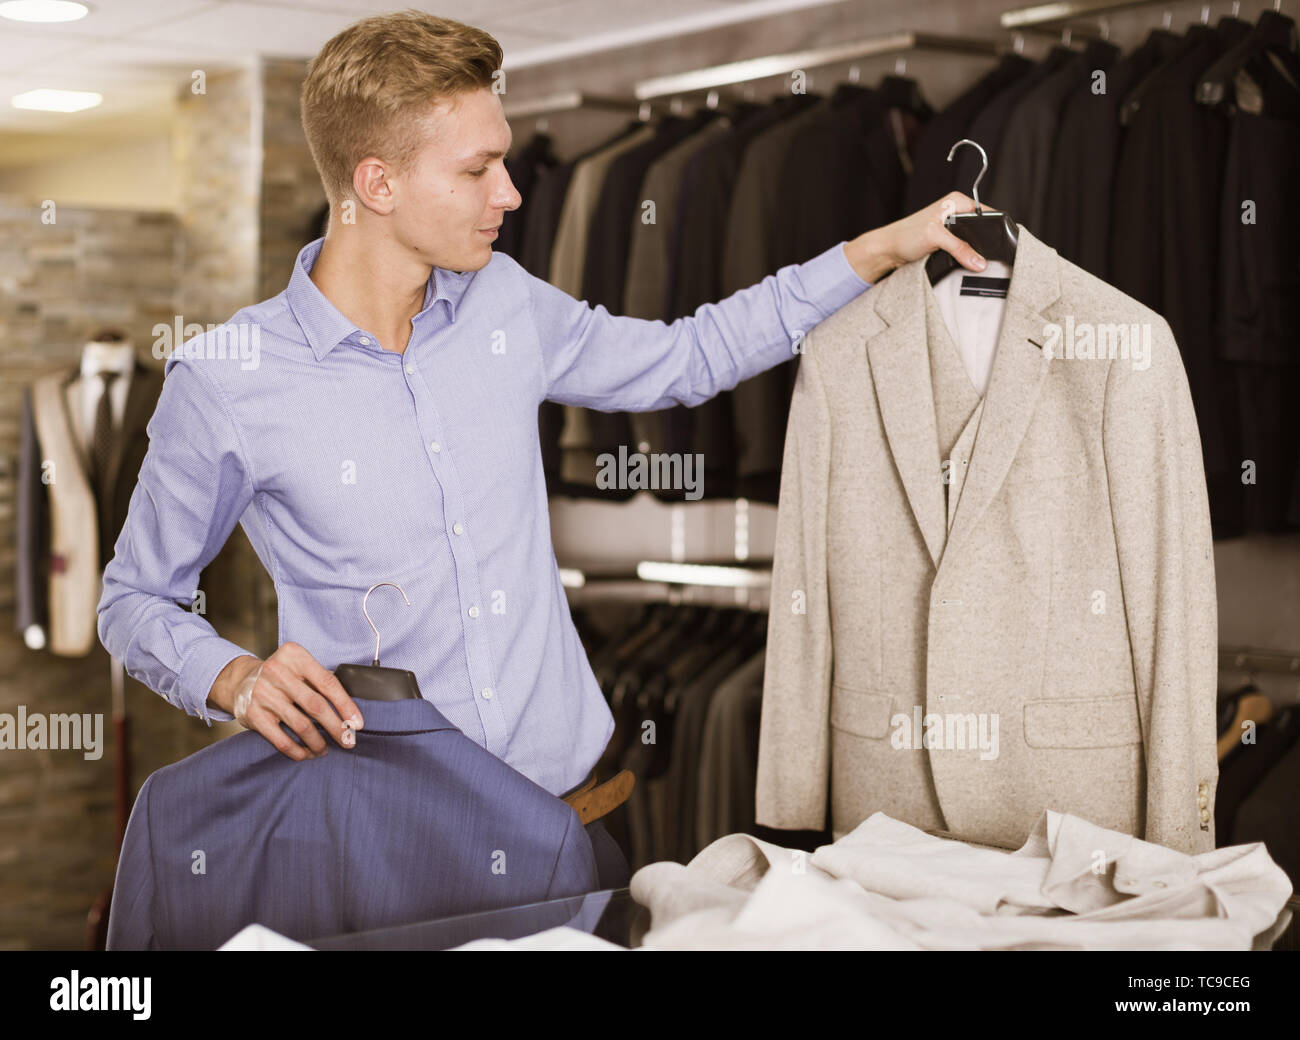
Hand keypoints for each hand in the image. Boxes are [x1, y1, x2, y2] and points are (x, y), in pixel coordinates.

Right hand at [209, 644, 363, 760]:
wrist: (240, 681)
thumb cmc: (281, 677)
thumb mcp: (299, 668)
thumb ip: (321, 681)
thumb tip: (350, 711)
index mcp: (295, 656)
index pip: (327, 683)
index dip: (346, 705)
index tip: (357, 723)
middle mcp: (277, 672)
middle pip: (316, 705)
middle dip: (336, 727)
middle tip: (348, 741)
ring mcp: (263, 693)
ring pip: (300, 725)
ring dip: (317, 742)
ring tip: (325, 750)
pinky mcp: (252, 713)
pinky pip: (280, 739)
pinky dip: (297, 750)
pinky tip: (306, 754)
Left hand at [843, 192, 988, 283]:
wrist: (888, 249)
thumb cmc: (905, 236)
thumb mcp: (935, 238)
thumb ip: (960, 248)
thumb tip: (980, 261)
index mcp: (957, 201)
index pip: (987, 213)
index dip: (995, 229)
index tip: (1001, 245)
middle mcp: (957, 210)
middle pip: (982, 228)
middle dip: (985, 242)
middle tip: (988, 257)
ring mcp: (953, 226)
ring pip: (974, 240)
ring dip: (974, 251)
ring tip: (976, 261)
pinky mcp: (948, 239)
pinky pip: (965, 248)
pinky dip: (966, 256)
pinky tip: (966, 262)